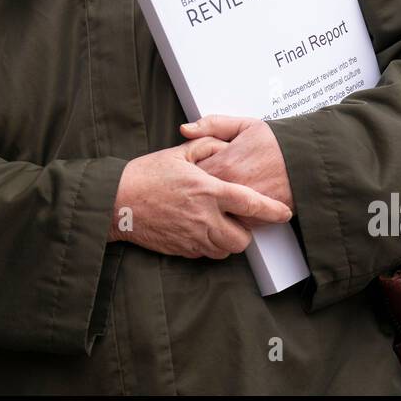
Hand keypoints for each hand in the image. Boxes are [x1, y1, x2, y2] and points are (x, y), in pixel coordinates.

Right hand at [109, 136, 292, 258]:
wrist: (116, 202)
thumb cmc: (146, 175)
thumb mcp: (178, 153)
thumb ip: (206, 146)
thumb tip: (223, 146)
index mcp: (209, 191)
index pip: (251, 204)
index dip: (272, 211)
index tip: (284, 212)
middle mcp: (205, 218)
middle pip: (243, 239)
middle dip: (245, 231)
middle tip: (237, 219)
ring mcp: (193, 237)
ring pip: (225, 250)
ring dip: (227, 240)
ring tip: (217, 224)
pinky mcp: (182, 249)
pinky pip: (205, 254)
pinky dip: (208, 246)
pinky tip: (198, 230)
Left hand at [179, 115, 294, 214]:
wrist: (308, 161)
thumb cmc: (277, 143)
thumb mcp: (244, 125)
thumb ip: (212, 125)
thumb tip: (185, 129)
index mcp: (224, 165)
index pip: (189, 176)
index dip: (186, 174)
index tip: (187, 172)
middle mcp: (232, 189)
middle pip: (199, 198)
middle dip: (196, 194)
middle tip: (196, 188)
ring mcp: (244, 207)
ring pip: (215, 214)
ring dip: (213, 208)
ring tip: (213, 198)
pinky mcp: (257, 219)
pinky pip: (235, 224)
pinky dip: (231, 217)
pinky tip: (232, 206)